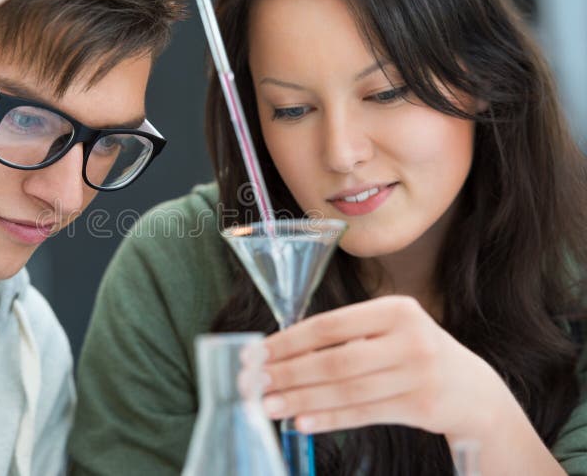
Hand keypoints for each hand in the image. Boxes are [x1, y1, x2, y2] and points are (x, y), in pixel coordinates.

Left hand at [243, 296, 517, 442]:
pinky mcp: (421, 407)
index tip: (259, 352)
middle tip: (255, 383)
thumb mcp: (390, 331)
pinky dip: (329, 418)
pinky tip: (302, 421)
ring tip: (269, 405)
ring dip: (301, 399)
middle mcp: (409, 338)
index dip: (290, 341)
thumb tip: (283, 353)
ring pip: (346, 390)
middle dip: (289, 373)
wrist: (474, 390)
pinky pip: (363, 414)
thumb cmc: (414, 353)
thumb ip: (347, 335)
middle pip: (335, 361)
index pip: (330, 325)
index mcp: (396, 309)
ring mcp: (418, 374)